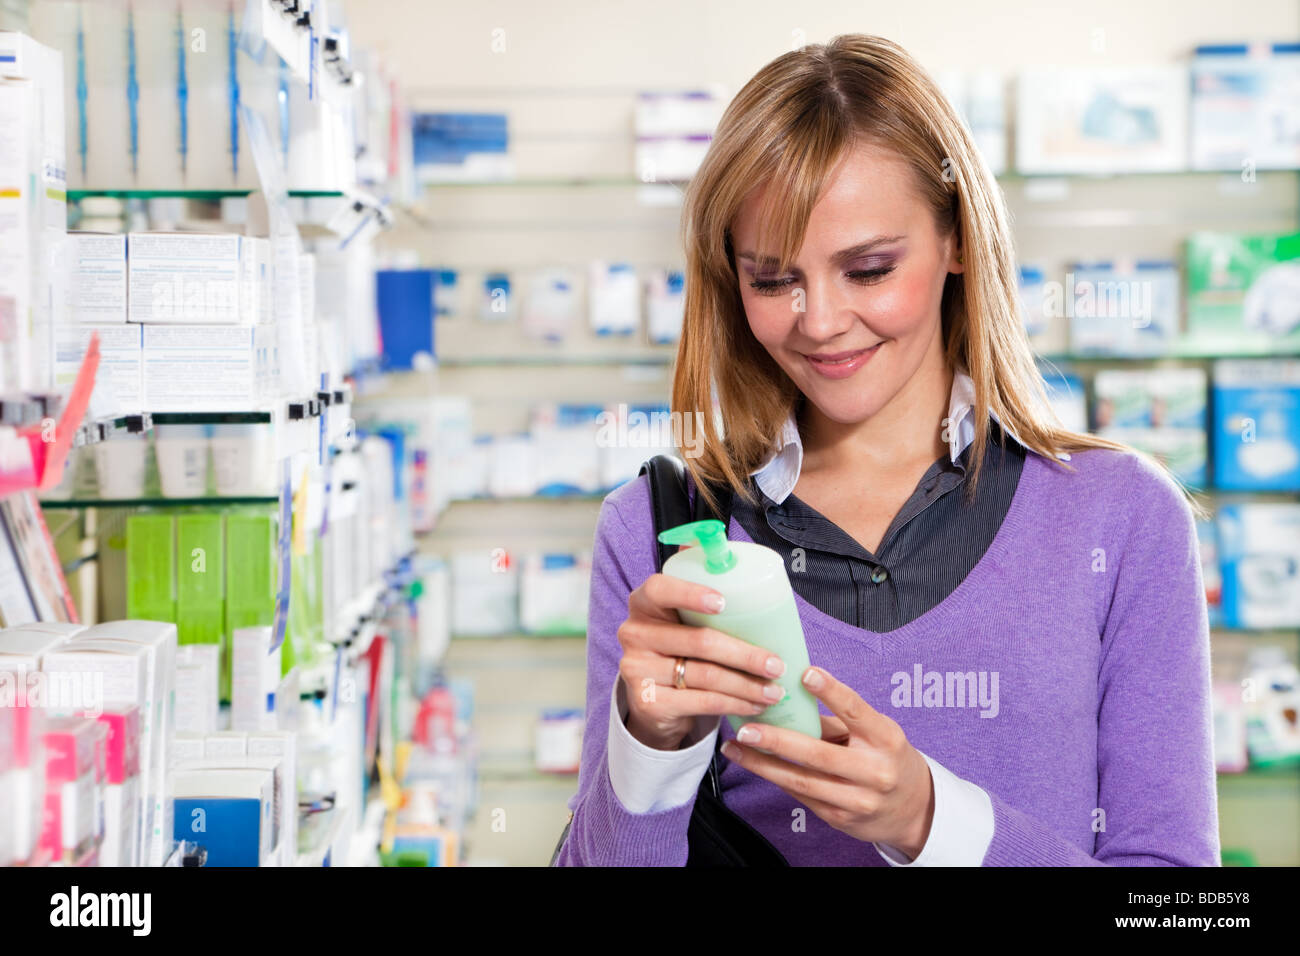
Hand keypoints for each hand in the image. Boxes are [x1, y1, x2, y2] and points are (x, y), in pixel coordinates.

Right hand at [618, 570, 789, 751]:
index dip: (691, 593)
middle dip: (746, 654)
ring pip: (706, 676)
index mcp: (644, 603)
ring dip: (748, 685)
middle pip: (698, 641)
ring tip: (775, 690)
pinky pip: (702, 703)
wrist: (653, 700)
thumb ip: (694, 579)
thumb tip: (710, 536)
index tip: (724, 602)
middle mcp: (634, 633)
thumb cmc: (677, 647)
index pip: (660, 589)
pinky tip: (756, 705)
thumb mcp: (679, 614)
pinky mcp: (647, 702)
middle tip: (777, 664)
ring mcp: (637, 669)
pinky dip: (735, 704)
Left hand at [719, 665, 935, 859]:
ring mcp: (858, 799)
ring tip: (736, 748)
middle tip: (746, 727)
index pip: (857, 711)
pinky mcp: (841, 819)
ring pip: (801, 780)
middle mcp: (875, 771)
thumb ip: (839, 719)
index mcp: (886, 739)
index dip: (832, 691)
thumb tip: (792, 697)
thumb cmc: (888, 759)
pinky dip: (775, 778)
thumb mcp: (877, 734)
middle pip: (818, 754)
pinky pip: (801, 795)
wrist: (914, 810)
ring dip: (762, 764)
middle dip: (777, 740)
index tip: (805, 673)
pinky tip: (755, 764)